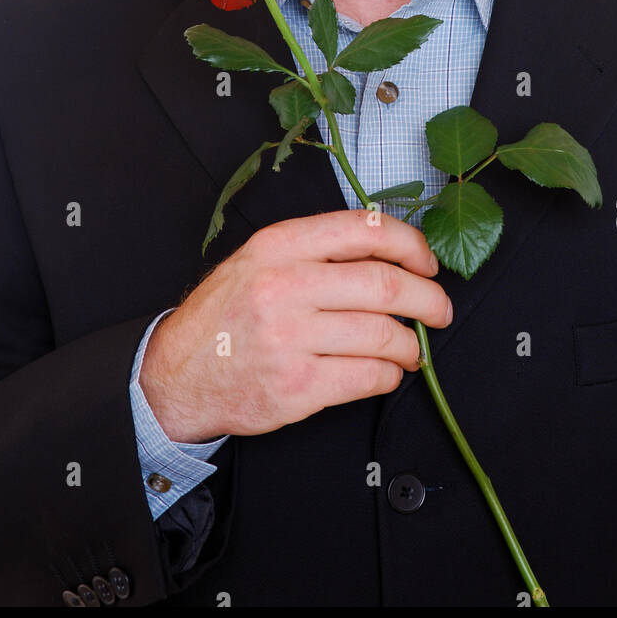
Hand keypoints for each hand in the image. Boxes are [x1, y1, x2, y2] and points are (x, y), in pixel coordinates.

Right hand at [139, 208, 451, 441]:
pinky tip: (386, 372)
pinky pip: (367, 377)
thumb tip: (390, 253)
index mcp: (279, 245)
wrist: (176, 375)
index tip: (427, 264)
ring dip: (411, 344)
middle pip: (385, 286)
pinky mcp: (296, 387)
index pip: (364, 230)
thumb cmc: (227, 314)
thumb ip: (316, 249)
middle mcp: (284, 286)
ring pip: (382, 335)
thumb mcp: (258, 259)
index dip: (411, 245)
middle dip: (428, 299)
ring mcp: (290, 339)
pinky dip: (389, 375)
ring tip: (412, 348)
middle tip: (440, 310)